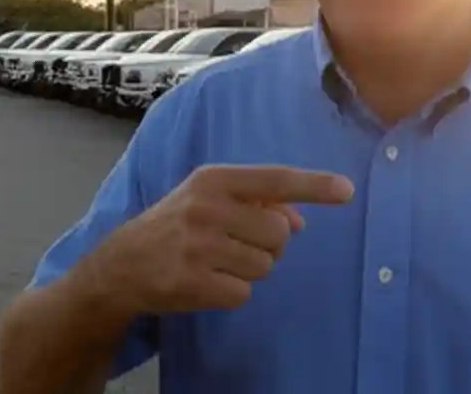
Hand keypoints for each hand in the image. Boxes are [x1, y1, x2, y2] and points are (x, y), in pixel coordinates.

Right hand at [90, 164, 353, 314]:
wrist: (124, 263)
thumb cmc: (177, 223)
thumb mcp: (209, 198)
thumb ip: (256, 201)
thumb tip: (298, 220)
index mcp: (213, 179)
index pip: (274, 178)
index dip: (313, 185)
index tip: (347, 190)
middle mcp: (206, 208)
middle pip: (277, 232)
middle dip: (267, 243)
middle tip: (236, 243)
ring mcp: (198, 246)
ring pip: (265, 265)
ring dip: (249, 268)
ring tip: (217, 261)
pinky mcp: (193, 282)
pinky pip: (244, 292)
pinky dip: (232, 290)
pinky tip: (207, 280)